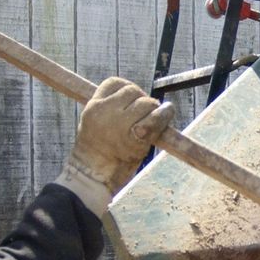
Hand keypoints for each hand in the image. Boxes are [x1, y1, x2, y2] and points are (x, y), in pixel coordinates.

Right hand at [54, 77, 174, 214]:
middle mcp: (105, 111)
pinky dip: (164, 115)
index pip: (115, 83)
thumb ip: (110, 108)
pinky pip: (155, 118)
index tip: (134, 100)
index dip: (128, 89)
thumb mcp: (93, 123)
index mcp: (93, 106)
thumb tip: (136, 98)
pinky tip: (167, 113)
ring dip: (154, 110)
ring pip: (146, 102)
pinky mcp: (134, 136)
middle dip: (143, 100)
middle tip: (145, 114)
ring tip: (150, 122)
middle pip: (132, 91)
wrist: (92, 177)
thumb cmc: (95, 153)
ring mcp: (119, 123)